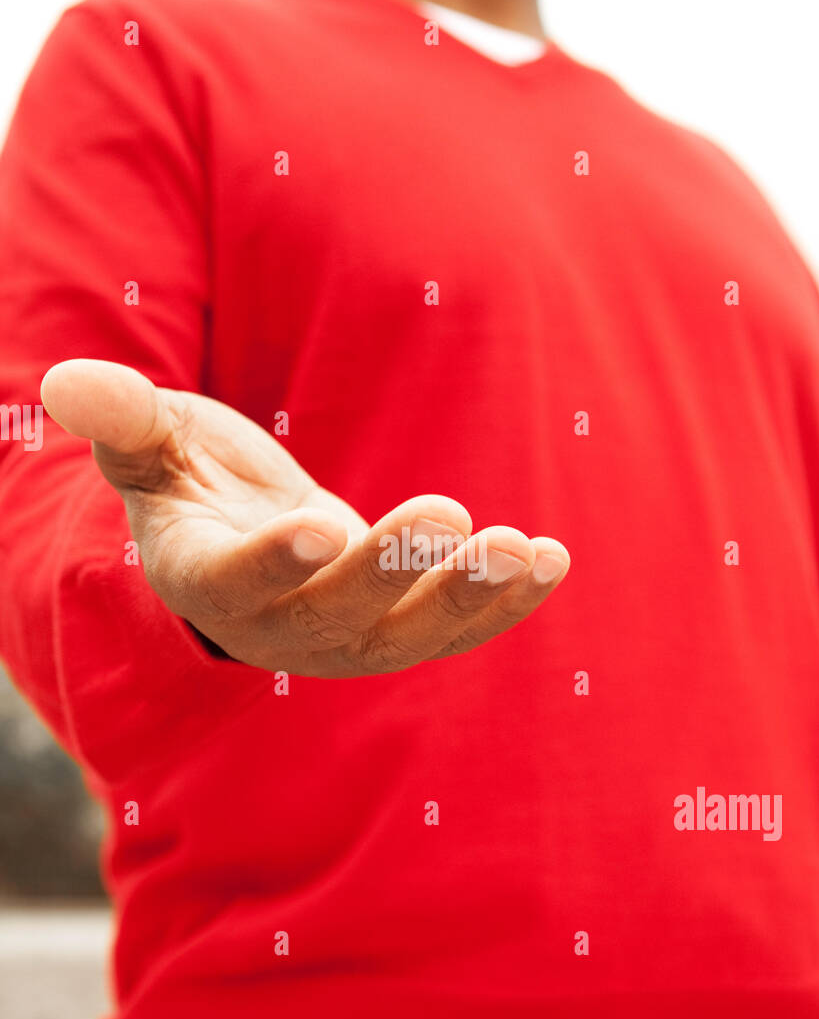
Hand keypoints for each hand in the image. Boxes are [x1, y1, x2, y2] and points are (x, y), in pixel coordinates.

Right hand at [41, 359, 569, 675]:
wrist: (251, 543)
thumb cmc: (196, 486)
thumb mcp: (157, 448)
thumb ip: (125, 421)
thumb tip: (66, 380)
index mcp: (210, 579)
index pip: (238, 582)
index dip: (276, 561)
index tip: (319, 527)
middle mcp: (280, 626)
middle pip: (337, 616)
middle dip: (392, 569)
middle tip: (443, 513)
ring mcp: (348, 637)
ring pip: (409, 634)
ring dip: (466, 595)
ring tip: (521, 548)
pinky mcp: (403, 628)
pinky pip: (456, 629)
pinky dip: (504, 602)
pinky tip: (551, 560)